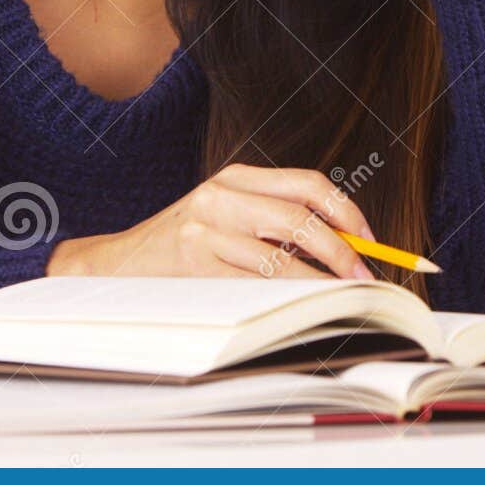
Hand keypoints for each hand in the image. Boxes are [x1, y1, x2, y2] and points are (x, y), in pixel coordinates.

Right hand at [46, 163, 377, 279]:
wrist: (113, 267)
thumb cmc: (180, 249)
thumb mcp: (224, 218)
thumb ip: (273, 222)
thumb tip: (345, 248)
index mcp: (234, 178)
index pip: (307, 184)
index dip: (347, 212)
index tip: (371, 240)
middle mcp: (220, 195)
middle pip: (301, 218)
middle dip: (343, 251)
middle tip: (365, 278)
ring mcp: (205, 229)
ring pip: (282, 257)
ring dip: (321, 281)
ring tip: (342, 296)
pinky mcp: (194, 263)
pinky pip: (256, 283)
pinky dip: (289, 297)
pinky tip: (303, 307)